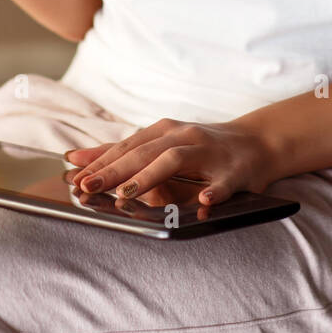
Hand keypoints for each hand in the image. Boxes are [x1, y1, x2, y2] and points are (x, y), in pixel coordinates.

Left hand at [63, 118, 276, 206]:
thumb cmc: (201, 148)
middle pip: (144, 151)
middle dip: (115, 169)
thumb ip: (123, 154)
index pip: (127, 146)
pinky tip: (203, 201)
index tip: (75, 176)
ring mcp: (209, 153)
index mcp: (165, 131)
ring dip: (149, 176)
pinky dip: (213, 191)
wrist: (256, 143)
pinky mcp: (234, 172)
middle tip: (89, 186)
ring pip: (175, 160)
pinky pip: (223, 183)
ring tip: (127, 192)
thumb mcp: (161, 146)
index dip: (101, 161)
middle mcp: (184, 136)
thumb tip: (76, 160)